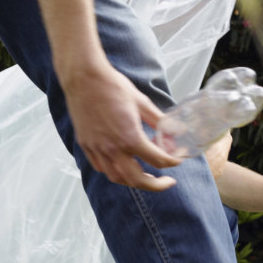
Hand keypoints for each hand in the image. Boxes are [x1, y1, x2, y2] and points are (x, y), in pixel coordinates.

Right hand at [63, 57, 181, 189]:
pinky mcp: (87, 145)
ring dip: (133, 181)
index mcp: (130, 138)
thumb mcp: (142, 102)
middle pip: (137, 180)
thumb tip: (178, 130)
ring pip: (117, 178)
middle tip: (167, 182)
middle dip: (155, 185)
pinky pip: (101, 168)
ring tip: (145, 176)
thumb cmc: (112, 86)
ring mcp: (97, 149)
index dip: (172, 163)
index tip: (177, 161)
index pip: (157, 160)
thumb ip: (160, 121)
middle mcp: (112, 149)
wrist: (84, 78)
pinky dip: (114, 172)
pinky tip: (122, 166)